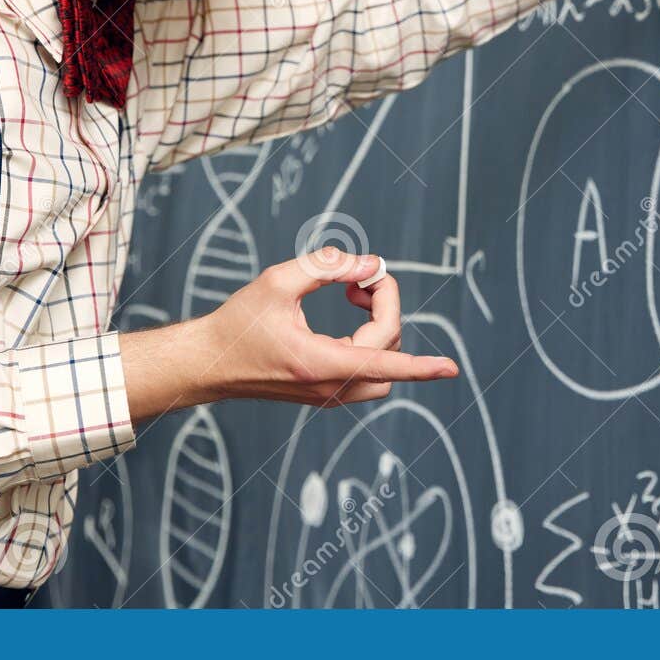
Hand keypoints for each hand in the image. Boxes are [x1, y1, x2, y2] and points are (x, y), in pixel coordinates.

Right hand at [188, 247, 457, 406]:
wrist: (208, 364)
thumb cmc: (237, 322)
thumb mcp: (278, 281)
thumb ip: (327, 266)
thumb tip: (371, 264)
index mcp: (318, 363)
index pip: (383, 362)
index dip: (421, 365)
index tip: (451, 369)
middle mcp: (328, 386)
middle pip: (388, 354)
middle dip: (386, 310)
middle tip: (360, 278)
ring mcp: (328, 395)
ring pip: (382, 367)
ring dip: (381, 327)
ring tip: (353, 292)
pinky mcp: (324, 393)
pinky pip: (366, 369)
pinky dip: (368, 338)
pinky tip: (348, 307)